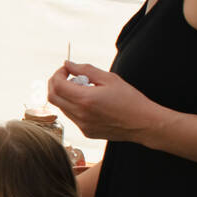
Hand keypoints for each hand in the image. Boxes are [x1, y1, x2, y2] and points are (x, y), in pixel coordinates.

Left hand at [47, 60, 163, 143]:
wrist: (144, 123)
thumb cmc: (130, 99)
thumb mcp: (109, 78)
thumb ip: (85, 70)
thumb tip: (67, 64)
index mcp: (85, 100)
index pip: (57, 85)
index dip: (58, 74)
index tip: (67, 69)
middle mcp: (80, 115)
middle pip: (53, 97)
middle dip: (56, 83)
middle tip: (68, 76)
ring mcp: (82, 126)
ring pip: (62, 107)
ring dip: (66, 95)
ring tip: (85, 89)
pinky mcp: (87, 132)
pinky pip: (72, 117)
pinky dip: (74, 106)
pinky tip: (91, 102)